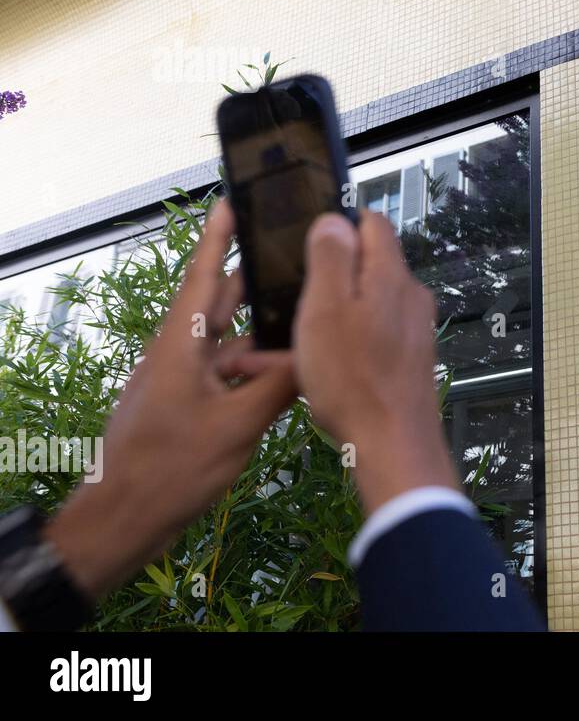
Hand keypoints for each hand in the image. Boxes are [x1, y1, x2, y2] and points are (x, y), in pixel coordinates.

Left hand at [44, 200, 298, 598]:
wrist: (122, 518)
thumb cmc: (172, 468)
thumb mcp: (236, 427)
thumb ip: (278, 386)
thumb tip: (315, 354)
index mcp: (181, 346)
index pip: (202, 277)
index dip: (217, 239)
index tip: (230, 202)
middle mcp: (177, 355)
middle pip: (218, 305)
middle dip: (253, 283)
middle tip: (295, 262)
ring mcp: (178, 382)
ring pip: (226, 343)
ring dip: (259, 336)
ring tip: (303, 322)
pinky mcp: (183, 406)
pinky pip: (223, 373)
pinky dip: (251, 370)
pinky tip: (283, 379)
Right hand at [292, 212, 457, 513]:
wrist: (392, 445)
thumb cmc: (353, 376)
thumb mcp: (327, 308)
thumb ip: (331, 258)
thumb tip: (334, 219)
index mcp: (392, 275)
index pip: (372, 223)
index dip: (337, 225)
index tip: (303, 244)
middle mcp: (410, 296)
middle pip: (365, 266)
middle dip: (324, 277)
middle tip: (285, 300)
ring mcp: (412, 330)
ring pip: (362, 307)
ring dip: (323, 318)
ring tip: (280, 344)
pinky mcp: (407, 360)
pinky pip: (367, 339)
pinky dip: (336, 346)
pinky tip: (304, 370)